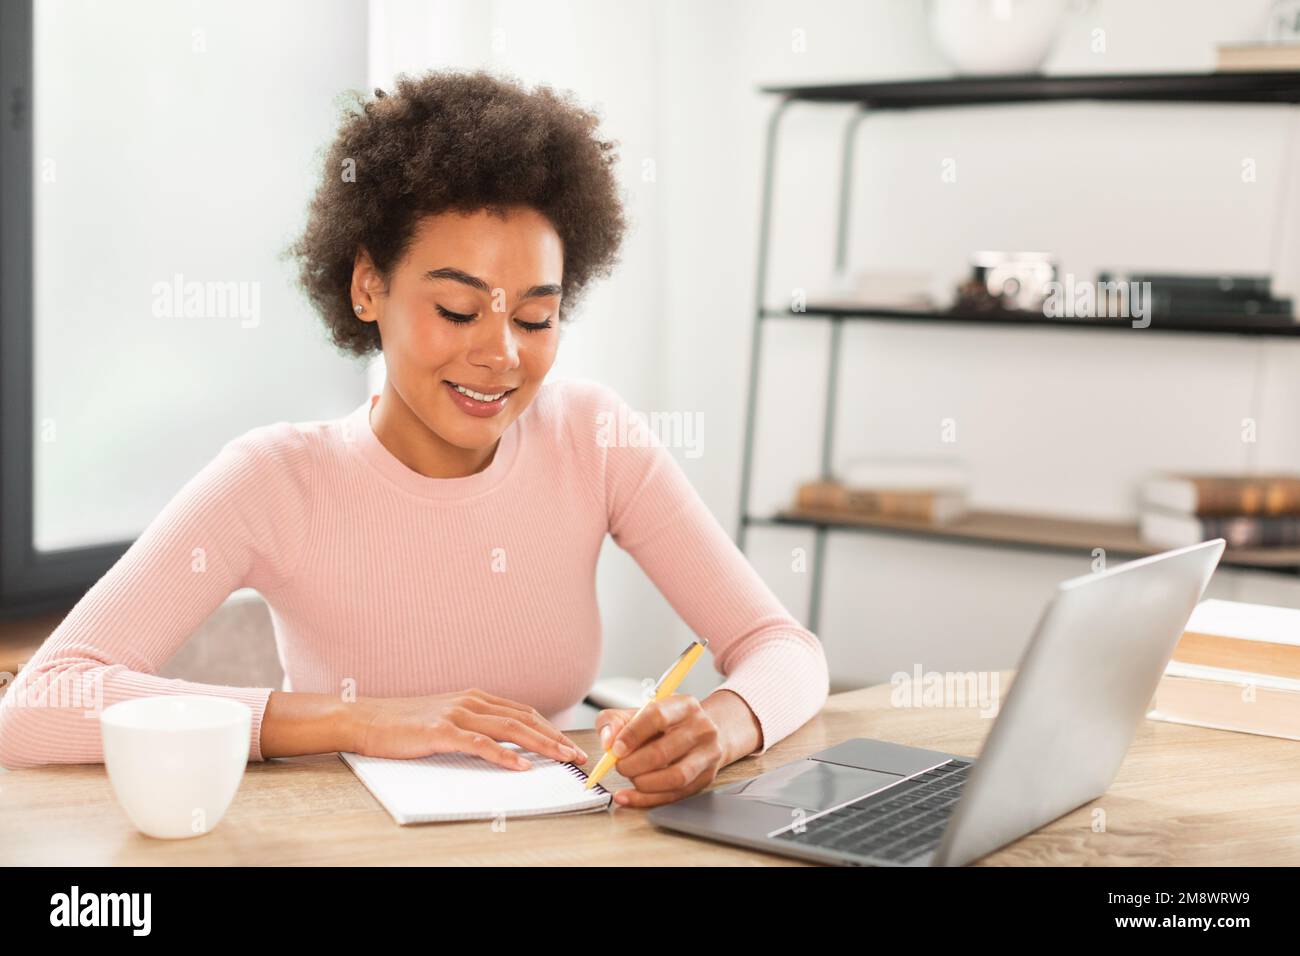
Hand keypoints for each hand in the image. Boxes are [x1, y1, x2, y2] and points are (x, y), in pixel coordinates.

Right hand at [349, 688, 587, 769]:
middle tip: (576, 755)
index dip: (549, 728)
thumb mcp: (445, 718)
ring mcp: (456, 714)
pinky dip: (504, 755)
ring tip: (561, 759)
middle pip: (523, 719)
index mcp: (474, 697)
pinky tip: (521, 765)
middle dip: (554, 738)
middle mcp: (470, 701)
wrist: (364, 718)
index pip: (522, 712)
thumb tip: (502, 744)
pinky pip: (479, 743)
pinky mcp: (440, 731)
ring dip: (540, 744)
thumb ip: (472, 725)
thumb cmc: (403, 724)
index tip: (568, 745)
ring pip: (509, 728)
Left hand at [594, 694, 726, 807]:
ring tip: (630, 778)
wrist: (702, 733)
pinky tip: (630, 796)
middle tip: (619, 766)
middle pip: (663, 751)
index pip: (657, 716)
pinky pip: (675, 795)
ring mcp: (707, 754)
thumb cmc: (668, 723)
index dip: (632, 734)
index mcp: (684, 705)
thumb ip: (615, 720)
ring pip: (675, 777)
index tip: (615, 749)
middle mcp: (701, 729)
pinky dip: (647, 799)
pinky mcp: (706, 777)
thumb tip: (607, 740)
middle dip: (633, 764)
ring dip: (643, 783)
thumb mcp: (640, 712)